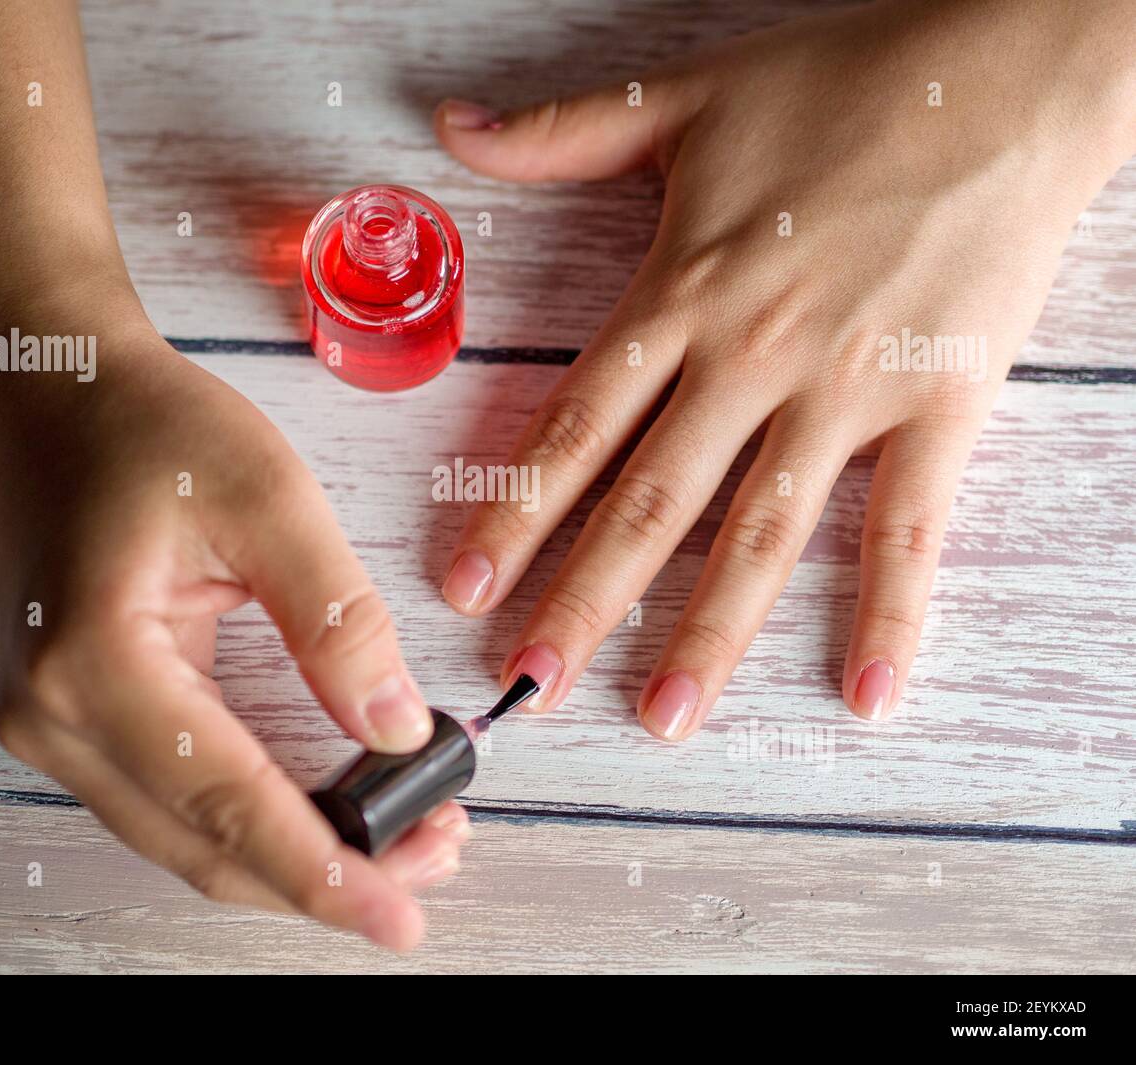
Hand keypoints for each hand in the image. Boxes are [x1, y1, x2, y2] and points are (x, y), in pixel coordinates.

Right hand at [0, 318, 464, 950]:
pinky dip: (255, 820)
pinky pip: (177, 801)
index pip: (228, 802)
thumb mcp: (268, 500)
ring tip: (404, 837)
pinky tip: (328, 810)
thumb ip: (338, 620)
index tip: (400, 915)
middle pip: (207, 846)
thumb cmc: (150, 430)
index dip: (324, 870)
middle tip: (434, 858)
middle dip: (326, 873)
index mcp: (97, 662)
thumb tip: (397, 727)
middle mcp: (58, 717)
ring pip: (190, 838)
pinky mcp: (82, 720)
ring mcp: (58, 727)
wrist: (63, 400)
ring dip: (294, 854)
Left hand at [434, 0, 1134, 736]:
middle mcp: (752, 356)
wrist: (1010, 73)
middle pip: (651, 502)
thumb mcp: (685, 95)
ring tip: (663, 715)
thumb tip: (451, 126)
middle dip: (584, 600)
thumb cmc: (849, 82)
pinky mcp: (940, 403)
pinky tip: (869, 692)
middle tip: (531, 681)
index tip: (468, 587)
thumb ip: (560, 132)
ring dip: (706, 632)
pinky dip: (891, 611)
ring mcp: (847, 388)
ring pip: (761, 532)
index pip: (578, 425)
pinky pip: (910, 526)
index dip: (516, 513)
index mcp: (683, 292)